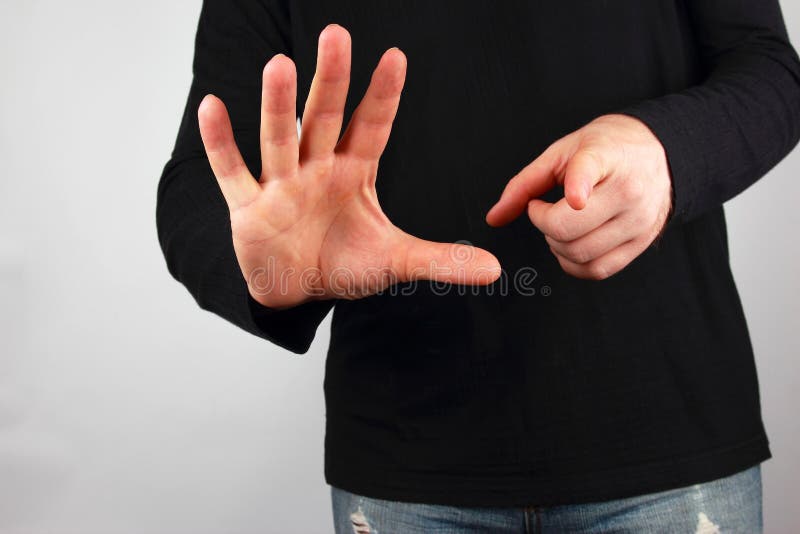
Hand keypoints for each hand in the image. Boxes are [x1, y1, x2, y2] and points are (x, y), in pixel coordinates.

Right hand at [198, 24, 499, 308]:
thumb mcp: (394, 261)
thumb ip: (441, 260)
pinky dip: (221, 144)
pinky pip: (233, 172)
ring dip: (280, 105)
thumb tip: (495, 269)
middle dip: (332, 80)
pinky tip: (213, 106)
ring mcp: (281, 184)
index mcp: (353, 173)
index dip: (383, 96)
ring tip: (280, 66)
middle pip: (325, 118)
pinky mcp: (249, 207)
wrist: (297, 288)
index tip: (396, 57)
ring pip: (281, 138)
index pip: (371, 127)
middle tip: (336, 35)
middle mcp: (317, 169)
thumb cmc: (342, 263)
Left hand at [485, 114, 672, 279]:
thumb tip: (493, 219)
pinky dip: (574, 264)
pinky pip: (598, 270)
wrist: (659, 152)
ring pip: (581, 254)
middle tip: (544, 209)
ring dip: (556, 246)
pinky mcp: (642, 243)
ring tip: (560, 223)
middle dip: (543, 225)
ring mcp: (639, 221)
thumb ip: (524, 184)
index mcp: (607, 158)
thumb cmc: (606, 150)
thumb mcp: (562, 152)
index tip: (574, 198)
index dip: (579, 187)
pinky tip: (571, 243)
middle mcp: (629, 192)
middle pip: (569, 228)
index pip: (591, 172)